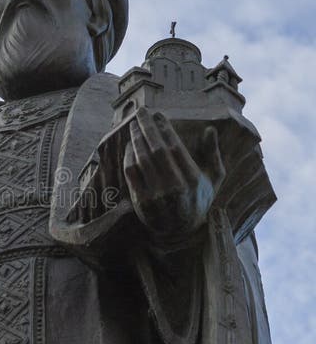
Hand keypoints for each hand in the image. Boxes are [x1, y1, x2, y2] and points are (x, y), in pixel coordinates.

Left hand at [123, 108, 224, 239]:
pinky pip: (131, 173)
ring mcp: (156, 196)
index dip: (165, 128)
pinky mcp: (141, 202)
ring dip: (136, 139)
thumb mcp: (214, 179)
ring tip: (134, 125)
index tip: (158, 114)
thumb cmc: (199, 199)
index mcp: (193, 180)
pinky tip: (130, 145)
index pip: (176, 147)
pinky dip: (128, 156)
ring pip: (142, 160)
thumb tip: (210, 130)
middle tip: (141, 112)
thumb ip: (214, 154)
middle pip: (157, 150)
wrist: (180, 232)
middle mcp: (174, 188)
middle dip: (147, 127)